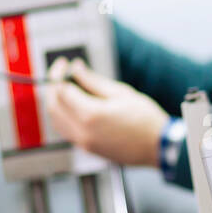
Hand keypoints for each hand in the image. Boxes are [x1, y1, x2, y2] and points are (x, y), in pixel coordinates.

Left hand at [41, 56, 168, 167]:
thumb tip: (76, 69)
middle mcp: (82, 131)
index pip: (61, 90)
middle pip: (53, 106)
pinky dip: (63, 115)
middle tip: (61, 73)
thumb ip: (93, 81)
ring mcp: (83, 143)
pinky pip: (65, 130)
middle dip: (53, 86)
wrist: (158, 147)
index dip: (60, 74)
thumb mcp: (120, 92)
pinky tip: (73, 105)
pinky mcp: (87, 148)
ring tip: (66, 87)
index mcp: (90, 114)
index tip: (64, 64)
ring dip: (56, 102)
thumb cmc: (146, 119)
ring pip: (56, 120)